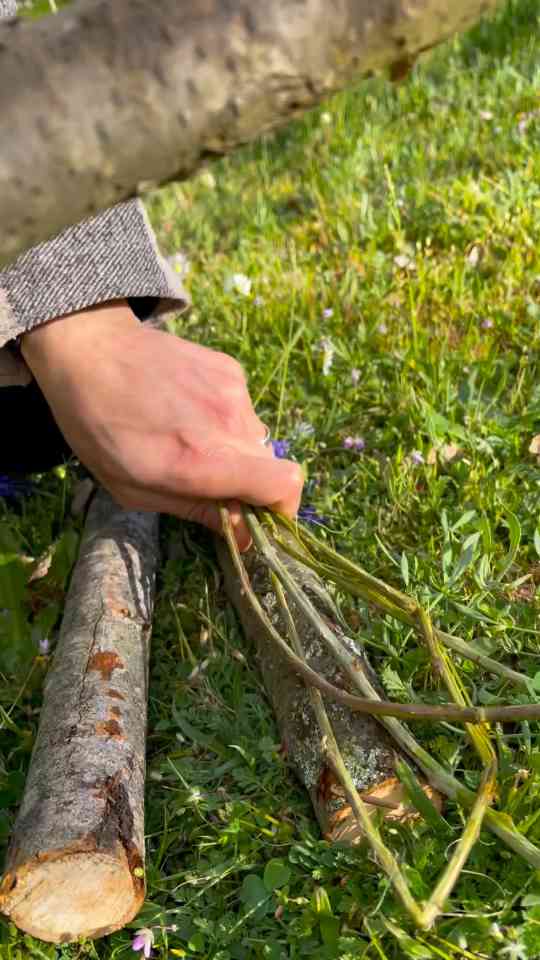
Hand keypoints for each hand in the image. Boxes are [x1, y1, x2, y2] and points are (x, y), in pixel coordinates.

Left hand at [22, 301, 302, 548]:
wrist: (90, 351)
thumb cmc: (99, 429)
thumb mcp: (134, 490)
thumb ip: (196, 511)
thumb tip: (243, 536)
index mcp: (203, 462)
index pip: (283, 486)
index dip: (281, 509)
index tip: (256, 516)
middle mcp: (228, 425)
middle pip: (273, 467)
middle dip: (251, 485)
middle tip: (211, 482)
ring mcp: (233, 393)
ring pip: (256, 439)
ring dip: (235, 451)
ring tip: (190, 438)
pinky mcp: (230, 369)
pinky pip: (243, 410)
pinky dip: (225, 420)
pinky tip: (187, 409)